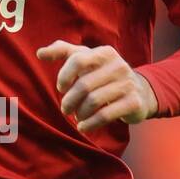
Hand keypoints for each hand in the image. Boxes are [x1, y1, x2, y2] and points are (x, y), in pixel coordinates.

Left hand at [36, 40, 157, 132]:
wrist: (140, 92)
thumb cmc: (104, 74)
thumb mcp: (87, 59)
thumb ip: (63, 51)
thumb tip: (39, 53)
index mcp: (104, 53)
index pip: (78, 60)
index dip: (64, 76)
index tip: (61, 88)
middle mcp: (118, 66)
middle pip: (84, 85)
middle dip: (70, 101)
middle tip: (65, 109)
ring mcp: (128, 84)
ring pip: (94, 101)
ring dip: (80, 113)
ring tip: (76, 117)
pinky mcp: (133, 103)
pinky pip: (105, 115)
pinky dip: (90, 124)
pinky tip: (84, 127)